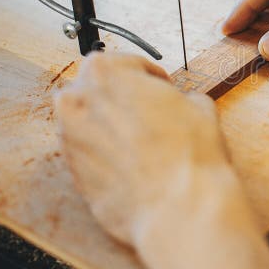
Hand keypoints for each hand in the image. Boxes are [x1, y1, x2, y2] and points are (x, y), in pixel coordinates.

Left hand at [54, 53, 251, 245]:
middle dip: (122, 98)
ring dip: (111, 126)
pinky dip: (106, 154)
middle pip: (98, 90)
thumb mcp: (199, 107)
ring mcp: (69, 139)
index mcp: (104, 72)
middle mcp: (77, 101)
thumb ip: (180, 97)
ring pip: (89, 122)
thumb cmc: (190, 153)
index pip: (126, 63)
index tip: (162, 86)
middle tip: (149, 112)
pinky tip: (134, 164)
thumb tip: (182, 104)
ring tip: (142, 141)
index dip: (150, 76)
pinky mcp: (72, 173)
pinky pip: (88, 153)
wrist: (179, 205)